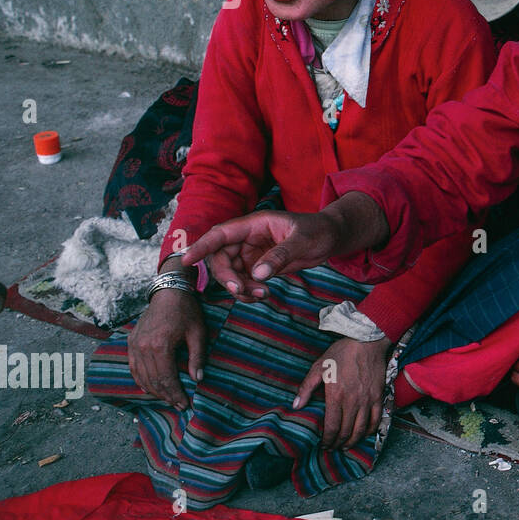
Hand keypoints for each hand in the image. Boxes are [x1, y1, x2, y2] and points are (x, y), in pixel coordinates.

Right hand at [128, 290, 205, 410]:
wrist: (168, 292)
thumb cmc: (187, 311)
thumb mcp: (198, 333)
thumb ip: (197, 357)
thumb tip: (198, 379)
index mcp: (160, 345)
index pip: (166, 379)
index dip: (175, 394)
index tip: (185, 404)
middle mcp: (143, 347)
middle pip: (153, 381)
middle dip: (167, 396)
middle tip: (179, 405)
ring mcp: (134, 345)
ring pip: (142, 376)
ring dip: (154, 391)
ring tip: (168, 399)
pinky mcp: (131, 342)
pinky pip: (133, 367)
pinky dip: (141, 380)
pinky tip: (150, 388)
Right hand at [182, 210, 342, 298]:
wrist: (332, 237)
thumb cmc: (319, 230)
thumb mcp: (302, 241)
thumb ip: (280, 255)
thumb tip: (257, 274)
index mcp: (254, 224)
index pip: (220, 234)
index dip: (201, 246)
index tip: (187, 260)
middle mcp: (248, 239)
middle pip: (221, 258)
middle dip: (227, 277)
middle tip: (242, 291)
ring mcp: (252, 254)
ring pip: (232, 274)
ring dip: (239, 288)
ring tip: (261, 295)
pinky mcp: (259, 267)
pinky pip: (244, 281)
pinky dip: (248, 291)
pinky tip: (262, 295)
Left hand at [293, 337, 390, 450]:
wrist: (367, 341)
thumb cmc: (341, 353)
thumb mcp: (319, 367)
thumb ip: (306, 387)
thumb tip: (296, 405)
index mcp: (336, 395)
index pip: (332, 427)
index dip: (327, 440)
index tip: (324, 445)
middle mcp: (353, 401)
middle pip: (346, 431)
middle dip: (338, 443)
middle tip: (333, 447)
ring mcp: (367, 400)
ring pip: (361, 429)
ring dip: (353, 441)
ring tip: (346, 446)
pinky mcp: (379, 396)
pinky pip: (376, 419)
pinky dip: (370, 430)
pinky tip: (364, 434)